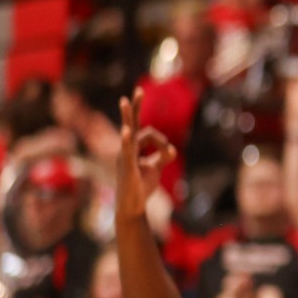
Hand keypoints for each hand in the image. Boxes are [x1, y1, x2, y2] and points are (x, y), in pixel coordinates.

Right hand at [114, 94, 176, 222]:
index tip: (169, 153)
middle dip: (135, 106)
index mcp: (133, 149)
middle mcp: (126, 149)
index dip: (162, 142)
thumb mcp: (155, 168)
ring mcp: (125, 157)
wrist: (132, 208)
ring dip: (133, 120)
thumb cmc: (141, 187)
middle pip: (132, 123)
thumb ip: (163, 156)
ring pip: (132, 134)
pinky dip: (127, 141)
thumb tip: (172, 149)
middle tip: (138, 90)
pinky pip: (127, 152)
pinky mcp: (127, 168)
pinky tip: (126, 132)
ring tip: (126, 100)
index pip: (148, 134)